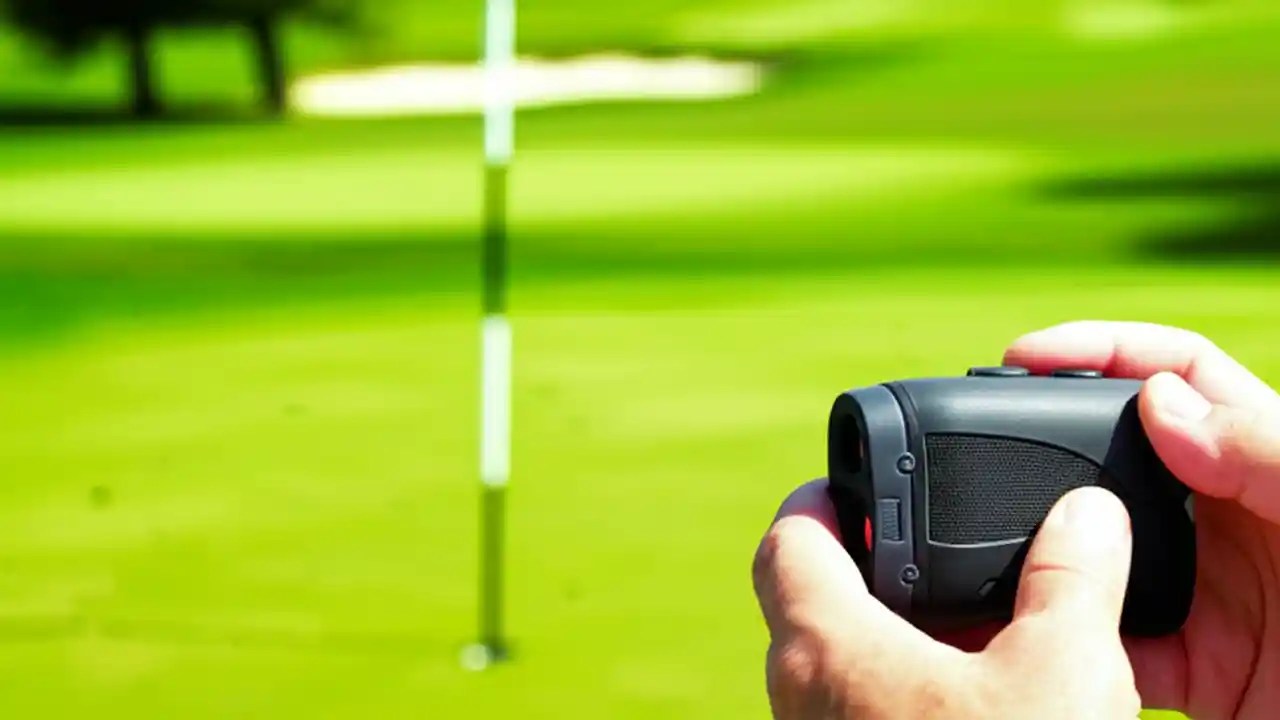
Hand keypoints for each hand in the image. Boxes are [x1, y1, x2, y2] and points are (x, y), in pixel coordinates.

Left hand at [753, 480, 1141, 717]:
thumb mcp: (1062, 674)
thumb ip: (1072, 581)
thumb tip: (1086, 519)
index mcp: (825, 644)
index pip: (789, 538)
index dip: (825, 499)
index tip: (866, 485)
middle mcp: (799, 696)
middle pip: (809, 600)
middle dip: (870, 570)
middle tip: (935, 553)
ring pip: (836, 665)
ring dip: (893, 637)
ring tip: (972, 630)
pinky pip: (859, 714)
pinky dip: (904, 692)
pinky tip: (975, 705)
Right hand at [1003, 321, 1279, 718]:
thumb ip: (1271, 453)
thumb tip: (1160, 404)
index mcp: (1273, 462)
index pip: (1177, 376)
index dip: (1102, 350)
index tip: (1023, 358)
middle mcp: (1230, 518)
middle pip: (1118, 455)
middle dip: (1047, 442)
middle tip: (977, 445)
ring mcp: (1206, 593)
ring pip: (1098, 548)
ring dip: (1045, 542)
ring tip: (982, 536)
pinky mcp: (1191, 667)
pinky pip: (1104, 637)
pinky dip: (1061, 634)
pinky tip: (1029, 629)